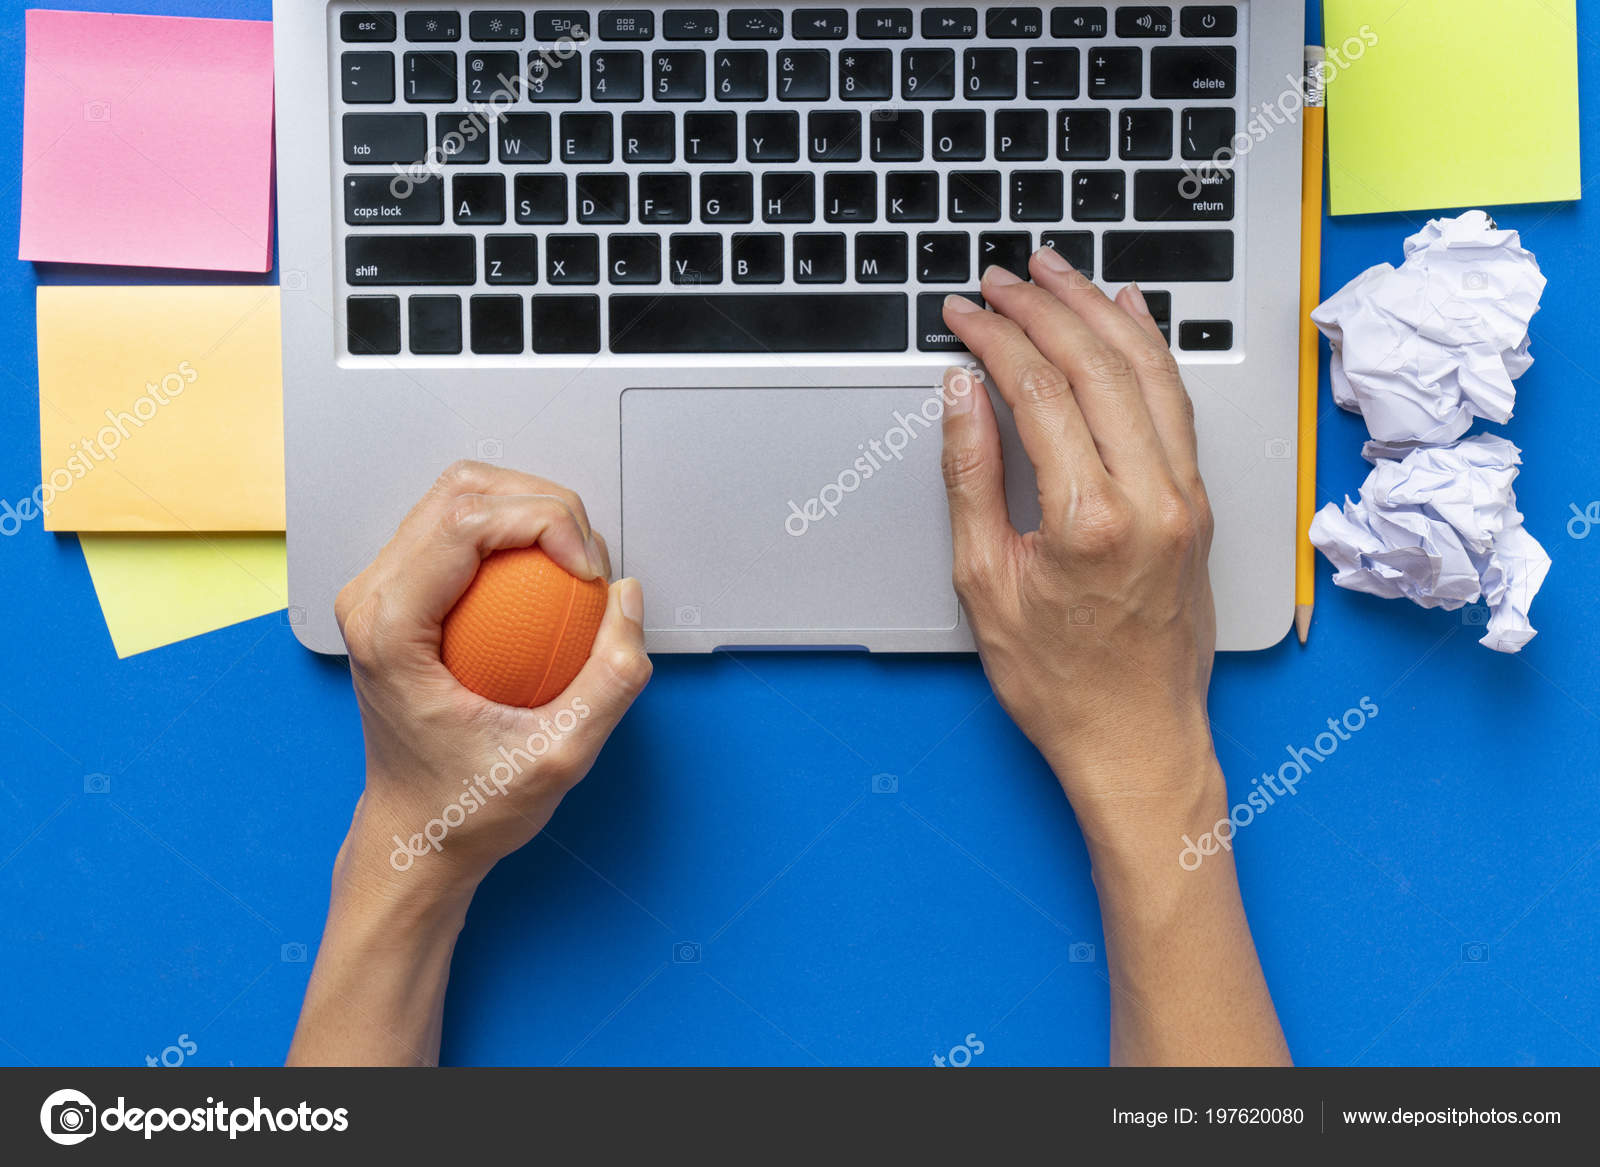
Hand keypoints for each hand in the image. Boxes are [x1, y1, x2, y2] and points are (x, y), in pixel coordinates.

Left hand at [334, 461, 651, 897]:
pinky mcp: (398, 597)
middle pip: (461, 490)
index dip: (546, 520)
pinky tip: (552, 579)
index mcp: (388, 628)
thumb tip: (626, 596)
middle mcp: (371, 597)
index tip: (591, 571)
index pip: (465, 523)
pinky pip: (458, 533)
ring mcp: (379, 592)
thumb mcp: (559, 757)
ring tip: (574, 569)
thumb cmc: (468, 806)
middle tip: (589, 566)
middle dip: (544, 505)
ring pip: (458, 498)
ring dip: (530, 513)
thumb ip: (609, 679)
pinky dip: (514, 538)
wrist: (416, 836)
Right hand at [939, 252, 1216, 846]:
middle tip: (1003, 278)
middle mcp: (1153, 498)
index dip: (997, 339)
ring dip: (1099, 312)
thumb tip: (963, 395)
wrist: (1137, 740)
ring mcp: (1186, 499)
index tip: (964, 314)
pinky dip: (1151, 351)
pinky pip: (1178, 405)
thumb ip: (973, 477)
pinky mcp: (1200, 506)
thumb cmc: (1060, 682)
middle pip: (1098, 366)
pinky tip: (1129, 318)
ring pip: (1148, 373)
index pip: (1041, 392)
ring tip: (1059, 273)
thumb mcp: (986, 583)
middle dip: (1044, 308)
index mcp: (1091, 519)